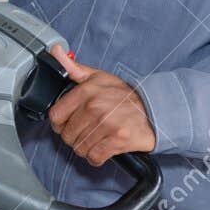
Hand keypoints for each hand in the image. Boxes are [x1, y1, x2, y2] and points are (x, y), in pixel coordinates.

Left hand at [46, 46, 156, 166]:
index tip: (69, 123)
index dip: (60, 123)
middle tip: (88, 132)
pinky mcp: (118, 140)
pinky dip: (97, 157)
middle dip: (75, 137)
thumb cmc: (123, 96)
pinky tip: (104, 148)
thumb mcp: (98, 77)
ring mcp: (107, 124)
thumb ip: (73, 67)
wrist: (154, 109)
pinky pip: (95, 157)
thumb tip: (55, 51)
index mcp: (86, 91)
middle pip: (67, 135)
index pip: (56, 116)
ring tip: (97, 139)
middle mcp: (95, 107)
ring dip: (86, 148)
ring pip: (80, 148)